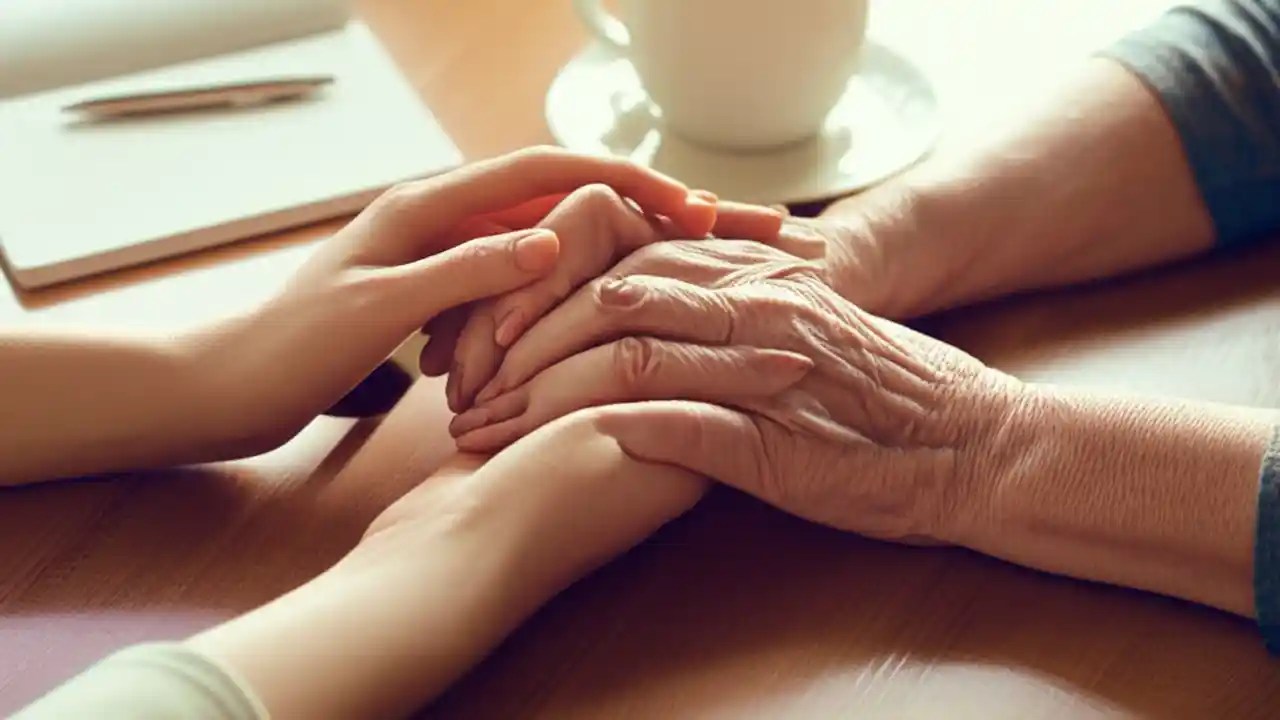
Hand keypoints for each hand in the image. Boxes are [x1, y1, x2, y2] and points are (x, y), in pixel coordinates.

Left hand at [206, 147, 737, 451]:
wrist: (230, 386)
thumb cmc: (291, 348)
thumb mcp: (378, 309)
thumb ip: (463, 272)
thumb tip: (552, 240)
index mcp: (425, 207)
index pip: (543, 171)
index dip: (621, 179)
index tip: (686, 201)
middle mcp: (441, 217)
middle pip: (557, 193)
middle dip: (634, 203)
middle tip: (705, 227)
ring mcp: (442, 252)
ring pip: (545, 233)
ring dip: (609, 241)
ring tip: (674, 260)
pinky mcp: (439, 289)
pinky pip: (518, 274)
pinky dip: (566, 280)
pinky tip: (602, 302)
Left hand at [452, 258, 1021, 542]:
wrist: (975, 444)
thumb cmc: (883, 396)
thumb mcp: (803, 330)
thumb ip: (731, 312)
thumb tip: (652, 313)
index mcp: (754, 279)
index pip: (625, 263)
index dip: (547, 294)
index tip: (492, 333)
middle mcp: (753, 308)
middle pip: (608, 299)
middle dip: (523, 337)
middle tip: (466, 378)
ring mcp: (764, 372)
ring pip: (628, 355)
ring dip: (543, 391)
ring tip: (486, 425)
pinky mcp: (776, 443)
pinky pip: (682, 422)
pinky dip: (615, 429)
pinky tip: (566, 445)